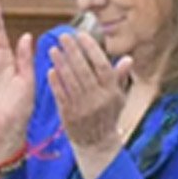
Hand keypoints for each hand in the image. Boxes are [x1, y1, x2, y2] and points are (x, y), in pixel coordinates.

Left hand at [47, 31, 131, 178]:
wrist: (97, 143)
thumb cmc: (108, 115)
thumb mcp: (119, 97)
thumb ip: (120, 78)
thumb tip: (128, 59)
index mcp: (111, 92)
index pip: (102, 66)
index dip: (91, 49)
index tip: (82, 35)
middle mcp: (97, 99)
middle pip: (83, 70)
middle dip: (72, 51)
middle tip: (63, 37)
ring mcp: (82, 107)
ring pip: (70, 81)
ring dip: (60, 63)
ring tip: (53, 49)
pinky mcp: (68, 114)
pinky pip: (60, 95)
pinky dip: (55, 82)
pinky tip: (50, 70)